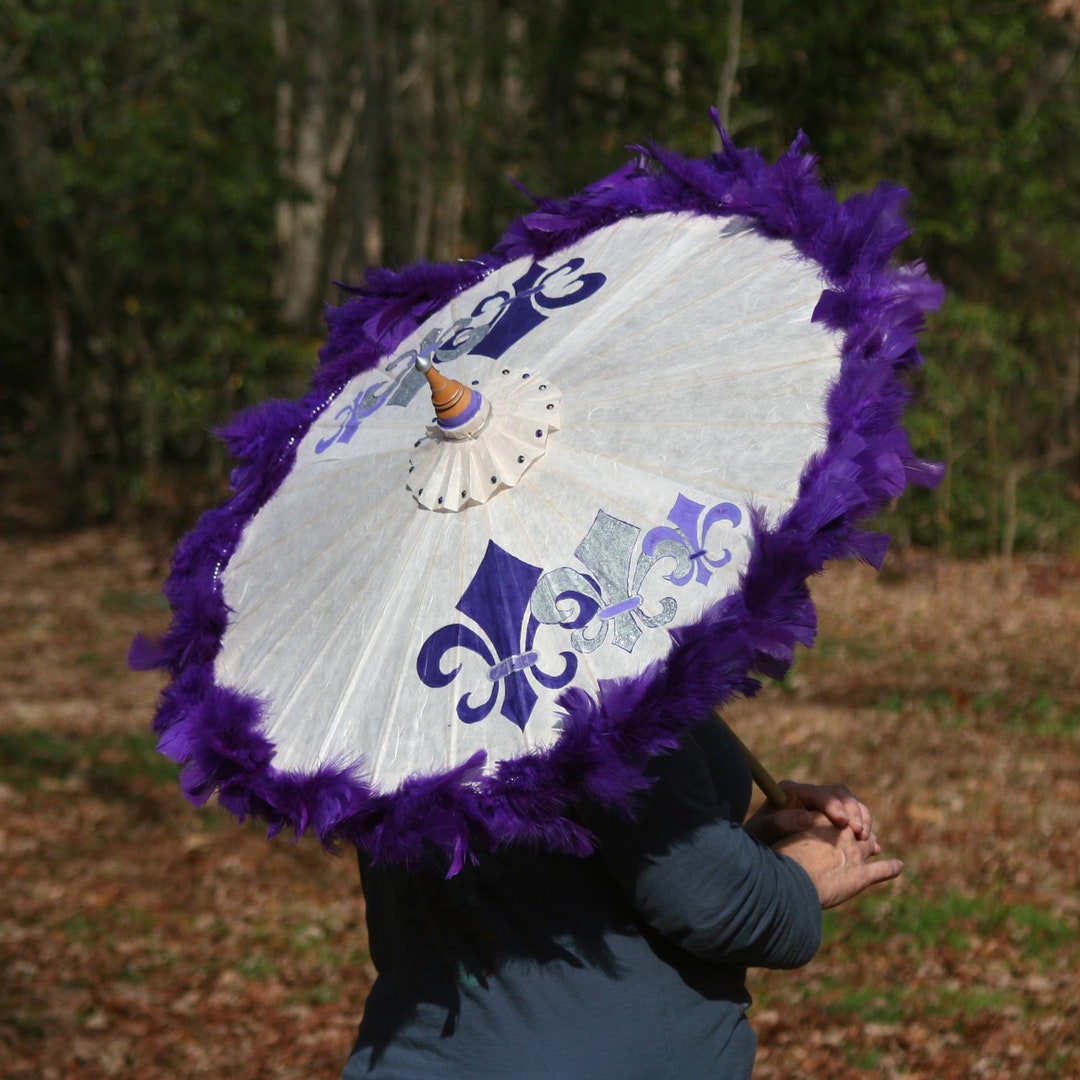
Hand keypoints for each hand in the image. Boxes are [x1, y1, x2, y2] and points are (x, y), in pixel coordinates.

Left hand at [744, 781, 874, 844]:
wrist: (758, 857)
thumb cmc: (756, 842)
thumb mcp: (761, 833)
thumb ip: (780, 823)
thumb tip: (805, 818)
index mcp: (791, 792)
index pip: (819, 792)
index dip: (834, 805)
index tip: (843, 823)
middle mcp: (809, 796)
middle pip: (840, 794)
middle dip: (853, 812)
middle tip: (860, 833)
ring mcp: (822, 809)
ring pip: (851, 806)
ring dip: (863, 820)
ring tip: (867, 840)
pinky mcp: (832, 823)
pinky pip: (854, 822)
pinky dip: (865, 832)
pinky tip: (872, 847)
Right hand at [772, 814, 902, 908]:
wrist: (790, 882)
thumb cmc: (777, 858)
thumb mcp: (776, 832)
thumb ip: (788, 823)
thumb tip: (803, 815)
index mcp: (822, 818)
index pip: (835, 810)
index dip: (839, 815)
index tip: (838, 820)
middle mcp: (842, 832)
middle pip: (856, 826)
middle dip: (860, 828)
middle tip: (859, 834)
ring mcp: (854, 853)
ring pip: (869, 845)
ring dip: (872, 845)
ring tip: (875, 848)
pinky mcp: (862, 876)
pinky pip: (883, 870)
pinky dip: (892, 867)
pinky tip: (898, 866)